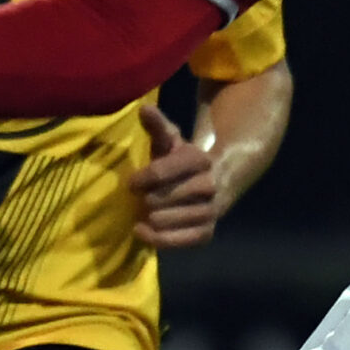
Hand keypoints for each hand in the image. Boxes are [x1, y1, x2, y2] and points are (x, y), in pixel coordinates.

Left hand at [129, 104, 219, 248]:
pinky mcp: (207, 231)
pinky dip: (158, 238)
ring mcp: (211, 211)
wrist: (219, 181)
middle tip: (141, 198)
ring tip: (143, 212)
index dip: (142, 178)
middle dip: (146, 198)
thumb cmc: (183, 162)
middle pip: (162, 197)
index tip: (131, 183)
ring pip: (167, 219)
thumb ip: (158, 126)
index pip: (163, 171)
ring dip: (150, 217)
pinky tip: (142, 230)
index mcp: (200, 160)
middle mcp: (210, 185)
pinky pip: (179, 241)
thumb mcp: (172, 141)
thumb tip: (143, 108)